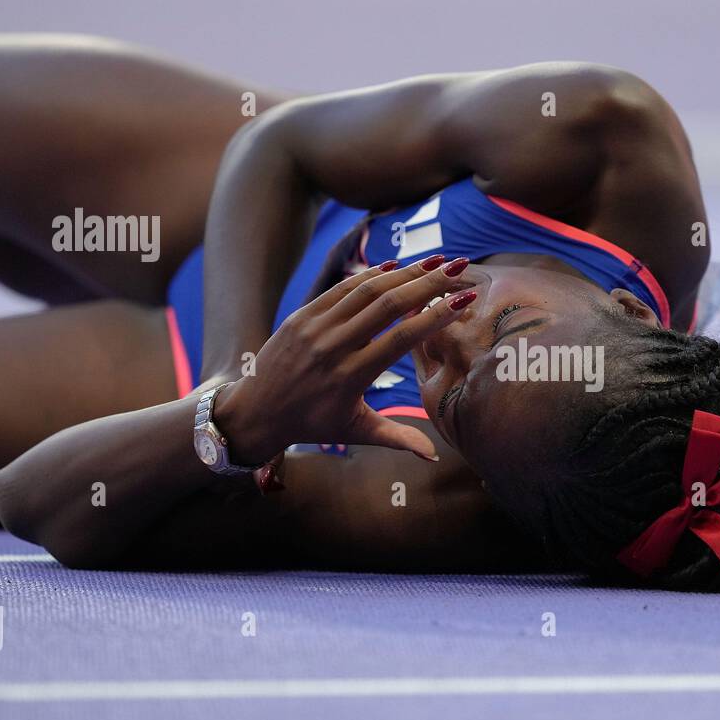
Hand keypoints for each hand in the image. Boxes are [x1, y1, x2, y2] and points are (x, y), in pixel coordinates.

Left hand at [214, 256, 476, 463]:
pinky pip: (342, 288)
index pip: (402, 339)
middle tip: (458, 269)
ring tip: (436, 262)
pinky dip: (372, 274)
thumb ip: (397, 439)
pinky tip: (398, 266)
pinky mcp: (302, 315)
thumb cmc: (314, 423)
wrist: (256, 411)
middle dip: (428, 284)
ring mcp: (315, 327)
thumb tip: (433, 457)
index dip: (436, 317)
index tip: (463, 300)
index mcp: (351, 377)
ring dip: (405, 272)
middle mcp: (333, 348)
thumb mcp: (356, 432)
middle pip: (388, 305)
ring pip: (367, 289)